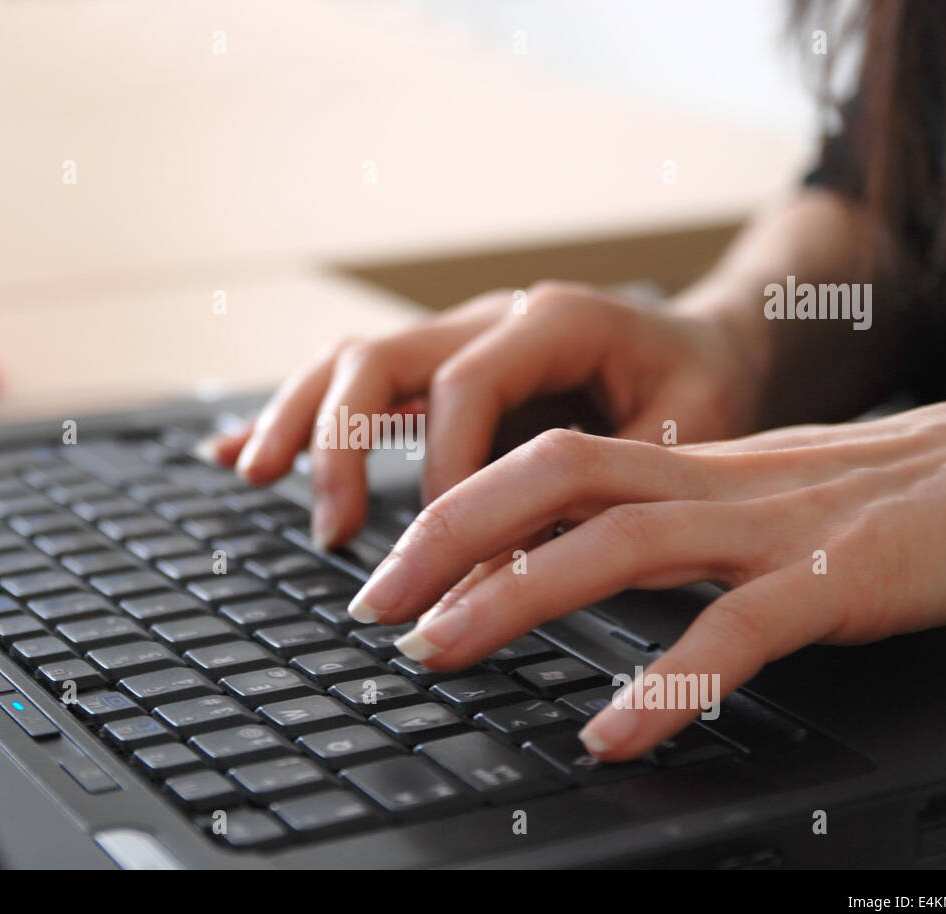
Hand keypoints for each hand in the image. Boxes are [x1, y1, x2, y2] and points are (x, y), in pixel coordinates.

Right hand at [203, 282, 762, 547]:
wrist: (707, 344)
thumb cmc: (699, 390)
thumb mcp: (684, 435)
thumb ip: (603, 485)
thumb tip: (516, 564)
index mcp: (553, 320)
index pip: (464, 386)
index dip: (444, 469)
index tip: (446, 547)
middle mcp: (490, 318)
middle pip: (381, 358)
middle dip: (342, 443)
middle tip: (334, 532)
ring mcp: (455, 338)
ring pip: (350, 361)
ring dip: (298, 420)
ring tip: (253, 477)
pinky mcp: (437, 370)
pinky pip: (352, 383)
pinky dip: (295, 417)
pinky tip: (239, 454)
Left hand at [344, 392, 945, 759]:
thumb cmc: (885, 501)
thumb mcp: (756, 504)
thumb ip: (675, 524)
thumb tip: (584, 561)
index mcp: (691, 467)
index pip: (549, 464)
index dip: (459, 504)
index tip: (395, 565)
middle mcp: (715, 484)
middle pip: (554, 480)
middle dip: (450, 534)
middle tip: (375, 603)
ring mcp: (774, 528)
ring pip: (620, 539)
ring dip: (517, 595)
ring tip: (441, 650)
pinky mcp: (841, 580)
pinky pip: (738, 631)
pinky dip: (669, 681)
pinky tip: (612, 731)